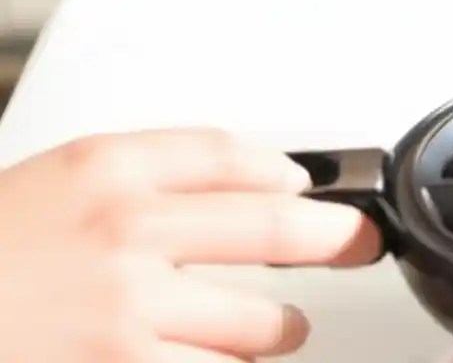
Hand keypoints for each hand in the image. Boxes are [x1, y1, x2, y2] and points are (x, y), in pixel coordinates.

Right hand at [0, 128, 380, 361]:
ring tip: (278, 328)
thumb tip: (254, 179)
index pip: (232, 155)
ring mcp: (130, 314)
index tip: (311, 187)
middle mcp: (129, 234)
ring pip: (261, 326)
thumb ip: (144, 175)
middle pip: (279, 227)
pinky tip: (217, 359)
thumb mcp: (49, 186)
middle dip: (339, 239)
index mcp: (103, 171)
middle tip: (357, 243)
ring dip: (279, 331)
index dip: (289, 172)